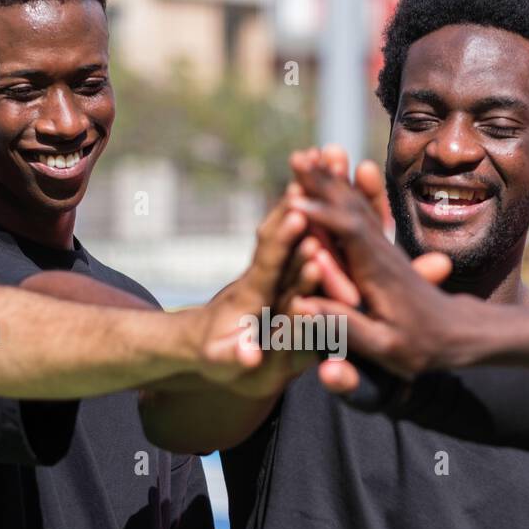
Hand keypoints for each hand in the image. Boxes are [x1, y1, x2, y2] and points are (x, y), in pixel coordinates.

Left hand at [184, 187, 320, 394]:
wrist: (200, 339)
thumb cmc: (215, 356)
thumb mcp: (221, 362)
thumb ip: (236, 356)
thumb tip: (249, 355)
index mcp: (252, 296)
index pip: (269, 265)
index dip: (283, 243)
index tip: (299, 217)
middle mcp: (263, 274)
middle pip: (282, 235)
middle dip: (301, 206)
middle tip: (319, 177)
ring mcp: (271, 269)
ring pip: (292, 228)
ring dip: (308, 196)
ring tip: (327, 165)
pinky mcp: (279, 269)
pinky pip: (298, 234)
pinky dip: (310, 207)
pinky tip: (327, 184)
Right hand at [283, 161, 464, 390]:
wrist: (460, 333)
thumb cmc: (423, 347)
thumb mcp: (387, 348)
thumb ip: (347, 327)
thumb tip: (304, 306)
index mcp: (381, 275)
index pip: (352, 235)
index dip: (324, 217)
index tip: (296, 200)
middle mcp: (381, 254)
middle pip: (350, 210)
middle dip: (323, 183)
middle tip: (297, 156)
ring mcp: (382, 250)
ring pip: (355, 207)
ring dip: (332, 180)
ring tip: (311, 155)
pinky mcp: (381, 252)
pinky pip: (361, 216)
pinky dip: (344, 194)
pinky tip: (330, 178)